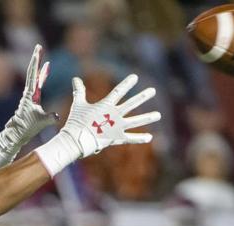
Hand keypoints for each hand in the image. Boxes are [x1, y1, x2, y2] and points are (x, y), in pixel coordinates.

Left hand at [0, 44, 54, 158]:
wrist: (17, 135)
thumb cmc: (28, 128)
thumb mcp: (41, 122)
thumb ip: (51, 117)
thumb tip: (57, 116)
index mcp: (30, 95)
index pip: (33, 74)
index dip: (36, 62)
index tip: (38, 50)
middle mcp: (29, 93)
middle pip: (33, 72)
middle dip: (36, 60)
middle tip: (38, 47)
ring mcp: (30, 96)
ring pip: (36, 77)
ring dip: (40, 66)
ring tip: (44, 56)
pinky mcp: (32, 100)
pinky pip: (39, 83)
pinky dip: (43, 75)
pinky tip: (46, 69)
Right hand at [35, 74, 159, 175]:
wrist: (76, 140)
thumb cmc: (76, 122)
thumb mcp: (78, 105)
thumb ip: (79, 91)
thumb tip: (75, 79)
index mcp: (106, 106)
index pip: (118, 91)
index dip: (127, 83)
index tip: (135, 77)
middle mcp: (114, 115)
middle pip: (132, 103)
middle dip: (143, 96)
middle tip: (153, 91)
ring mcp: (117, 127)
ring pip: (135, 121)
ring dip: (147, 118)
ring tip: (158, 115)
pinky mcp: (116, 138)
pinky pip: (130, 138)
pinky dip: (139, 138)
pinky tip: (149, 137)